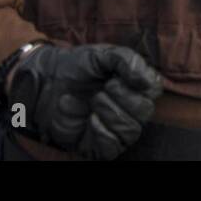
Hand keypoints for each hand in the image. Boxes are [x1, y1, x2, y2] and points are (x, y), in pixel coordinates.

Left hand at [6, 44, 162, 159]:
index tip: (116, 77)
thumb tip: (145, 81)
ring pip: (131, 130)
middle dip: (123, 98)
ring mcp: (117, 128)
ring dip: (110, 113)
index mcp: (136, 85)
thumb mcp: (102, 54)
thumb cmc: (76, 67)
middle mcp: (131, 108)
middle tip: (102, 89)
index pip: (154, 89)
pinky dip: (101, 131)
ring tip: (93, 101)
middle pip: (145, 111)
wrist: (46, 83)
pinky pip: (113, 146)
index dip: (139, 84)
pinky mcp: (101, 145)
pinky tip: (90, 119)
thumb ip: (127, 60)